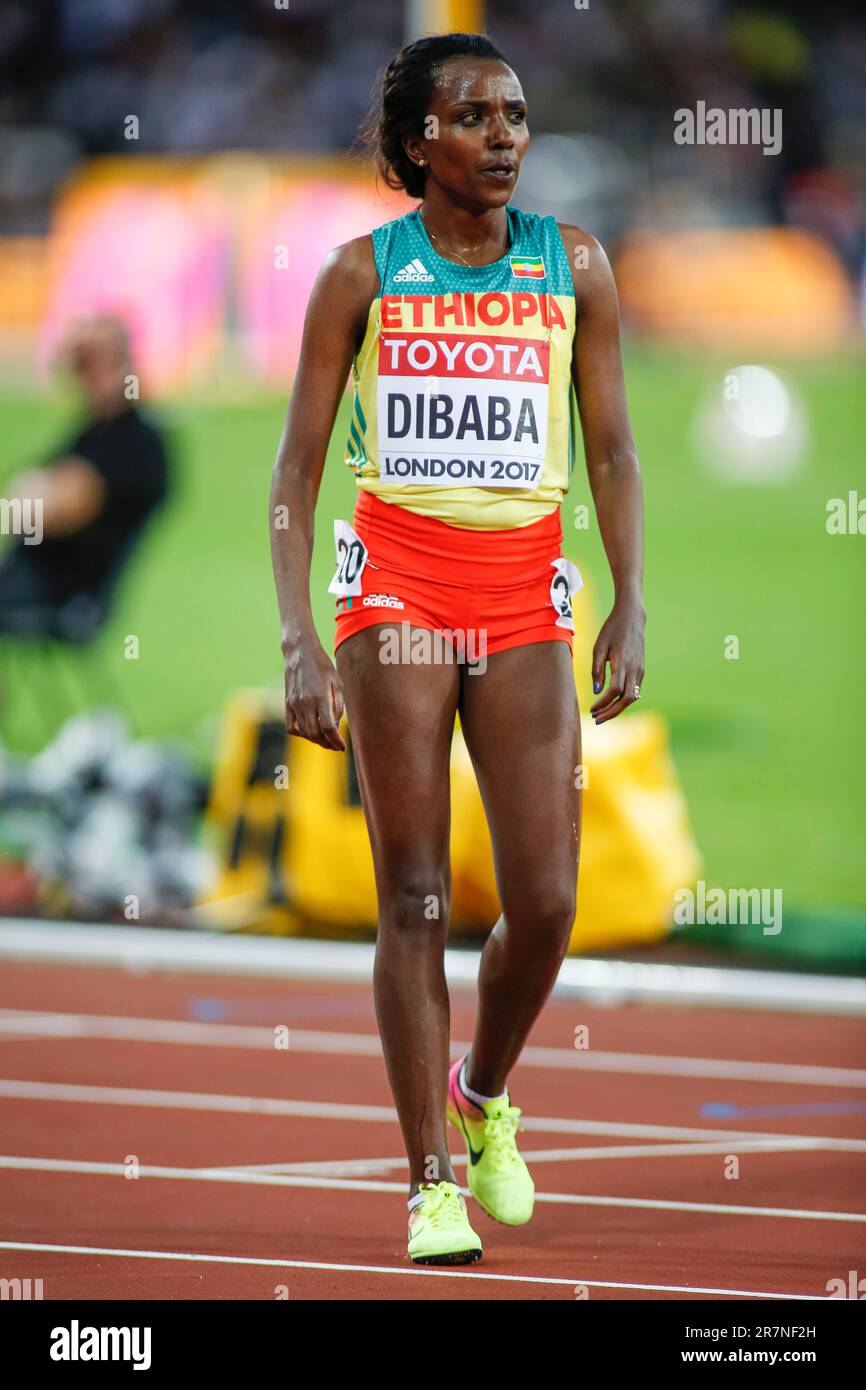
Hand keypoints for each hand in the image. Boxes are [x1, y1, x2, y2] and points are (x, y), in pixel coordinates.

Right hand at [283, 637, 345, 750]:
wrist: (299, 653)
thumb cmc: (322, 666)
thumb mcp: (337, 682)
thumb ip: (338, 705)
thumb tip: (336, 725)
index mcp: (320, 697)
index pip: (328, 728)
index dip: (336, 741)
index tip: (342, 747)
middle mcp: (305, 703)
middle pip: (315, 734)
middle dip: (326, 743)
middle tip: (335, 745)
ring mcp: (294, 705)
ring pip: (304, 733)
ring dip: (316, 740)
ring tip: (325, 740)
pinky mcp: (287, 704)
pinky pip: (291, 727)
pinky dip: (301, 734)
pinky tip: (309, 731)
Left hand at [590, 598, 644, 724]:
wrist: (631, 617)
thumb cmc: (611, 630)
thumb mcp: (599, 647)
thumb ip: (597, 670)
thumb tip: (596, 691)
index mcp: (622, 663)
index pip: (615, 691)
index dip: (603, 703)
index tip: (592, 709)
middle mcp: (634, 669)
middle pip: (626, 699)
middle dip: (611, 712)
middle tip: (596, 720)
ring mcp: (640, 670)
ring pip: (632, 697)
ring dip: (618, 708)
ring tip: (602, 714)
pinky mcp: (641, 669)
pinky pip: (635, 690)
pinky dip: (624, 700)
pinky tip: (612, 703)